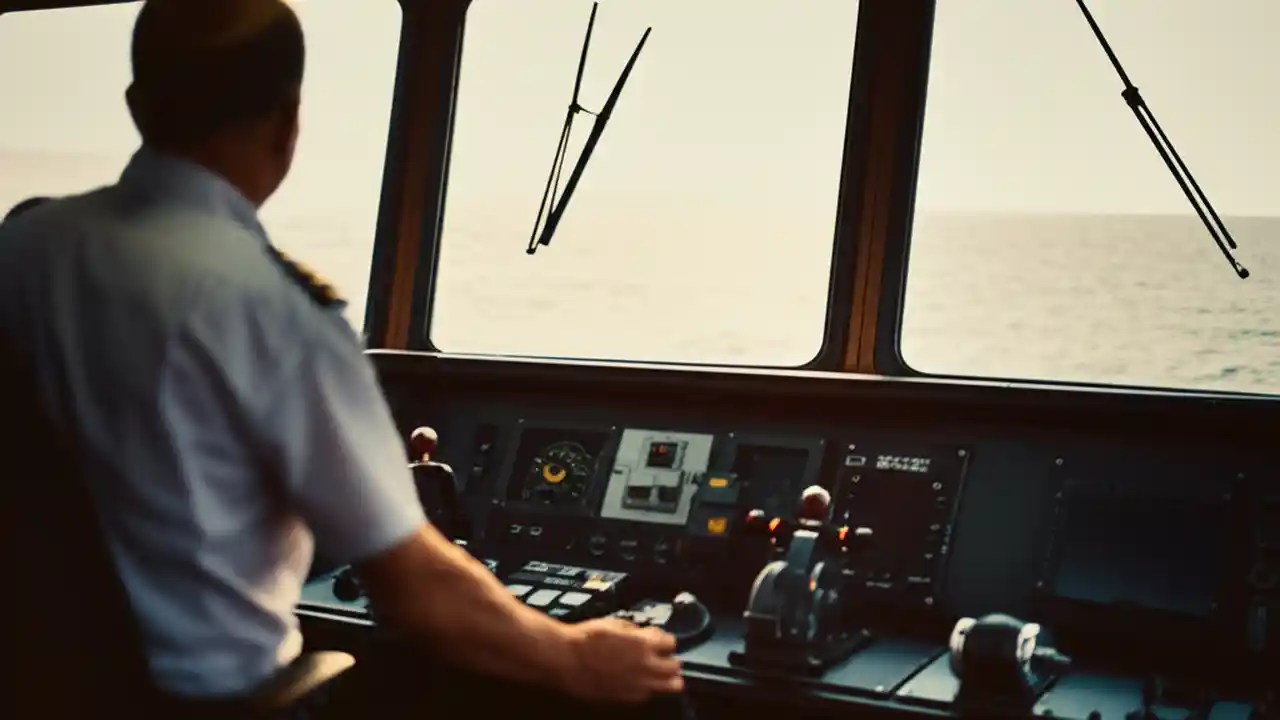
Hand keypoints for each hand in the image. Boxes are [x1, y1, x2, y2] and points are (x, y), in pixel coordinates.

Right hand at [558, 617, 683, 703]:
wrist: (565, 660)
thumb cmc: (586, 637)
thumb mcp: (615, 623)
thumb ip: (636, 631)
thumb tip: (647, 634)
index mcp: (644, 644)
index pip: (672, 643)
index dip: (664, 640)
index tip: (658, 640)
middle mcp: (646, 667)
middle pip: (676, 668)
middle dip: (670, 661)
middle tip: (660, 658)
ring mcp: (639, 685)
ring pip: (671, 687)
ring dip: (666, 678)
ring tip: (656, 673)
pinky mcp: (628, 698)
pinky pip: (648, 694)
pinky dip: (647, 688)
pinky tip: (635, 680)